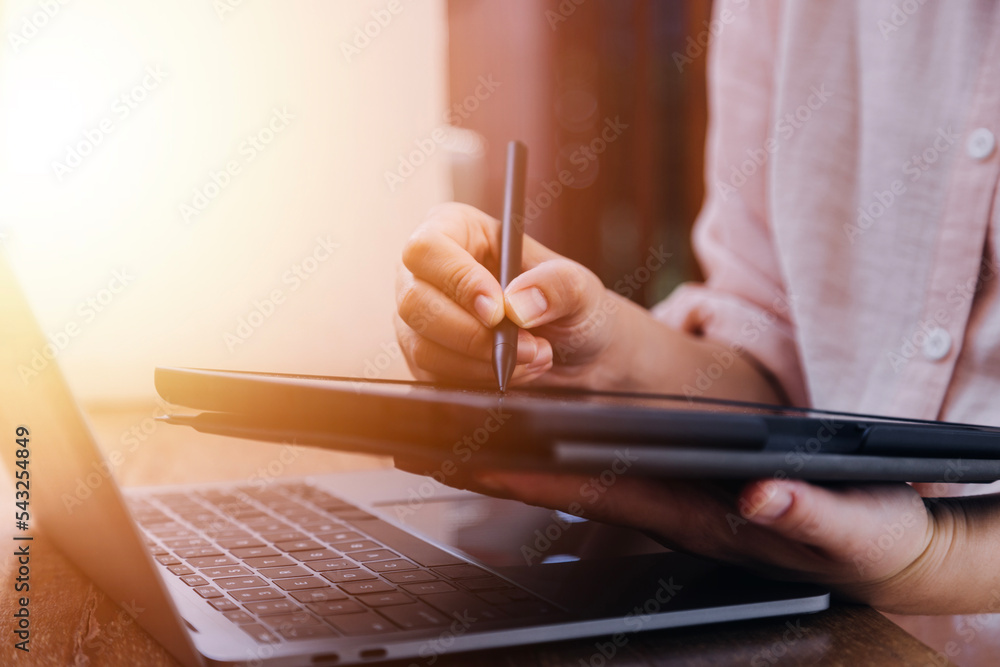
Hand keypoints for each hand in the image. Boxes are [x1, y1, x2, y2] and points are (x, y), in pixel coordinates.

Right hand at [396, 203, 619, 386]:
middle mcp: (428, 271)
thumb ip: (556, 285)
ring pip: (421, 345)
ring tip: (532, 356)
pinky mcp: (424, 355)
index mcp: (457, 230)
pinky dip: (478, 379)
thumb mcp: (580, 286)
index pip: (428, 248)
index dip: (458, 280)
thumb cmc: (571, 306)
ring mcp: (421, 315)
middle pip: (414, 301)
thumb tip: (516, 304)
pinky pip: (433, 375)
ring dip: (481, 362)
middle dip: (473, 335)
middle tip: (525, 344)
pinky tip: (514, 369)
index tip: (497, 311)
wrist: (575, 352)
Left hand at [441, 468, 968, 614]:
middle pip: (581, 486)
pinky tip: (530, 443)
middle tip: (442, 445)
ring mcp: (678, 503)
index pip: (614, 495)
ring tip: (462, 438)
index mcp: (706, 519)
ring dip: (527, 461)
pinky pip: (614, 473)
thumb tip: (765, 497)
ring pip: (589, 479)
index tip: (495, 457)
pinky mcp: (687, 492)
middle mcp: (678, 511)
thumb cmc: (865, 536)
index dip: (553, 478)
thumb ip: (810, 514)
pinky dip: (566, 458)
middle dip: (511, 468)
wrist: (879, 547)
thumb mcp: (852, 527)